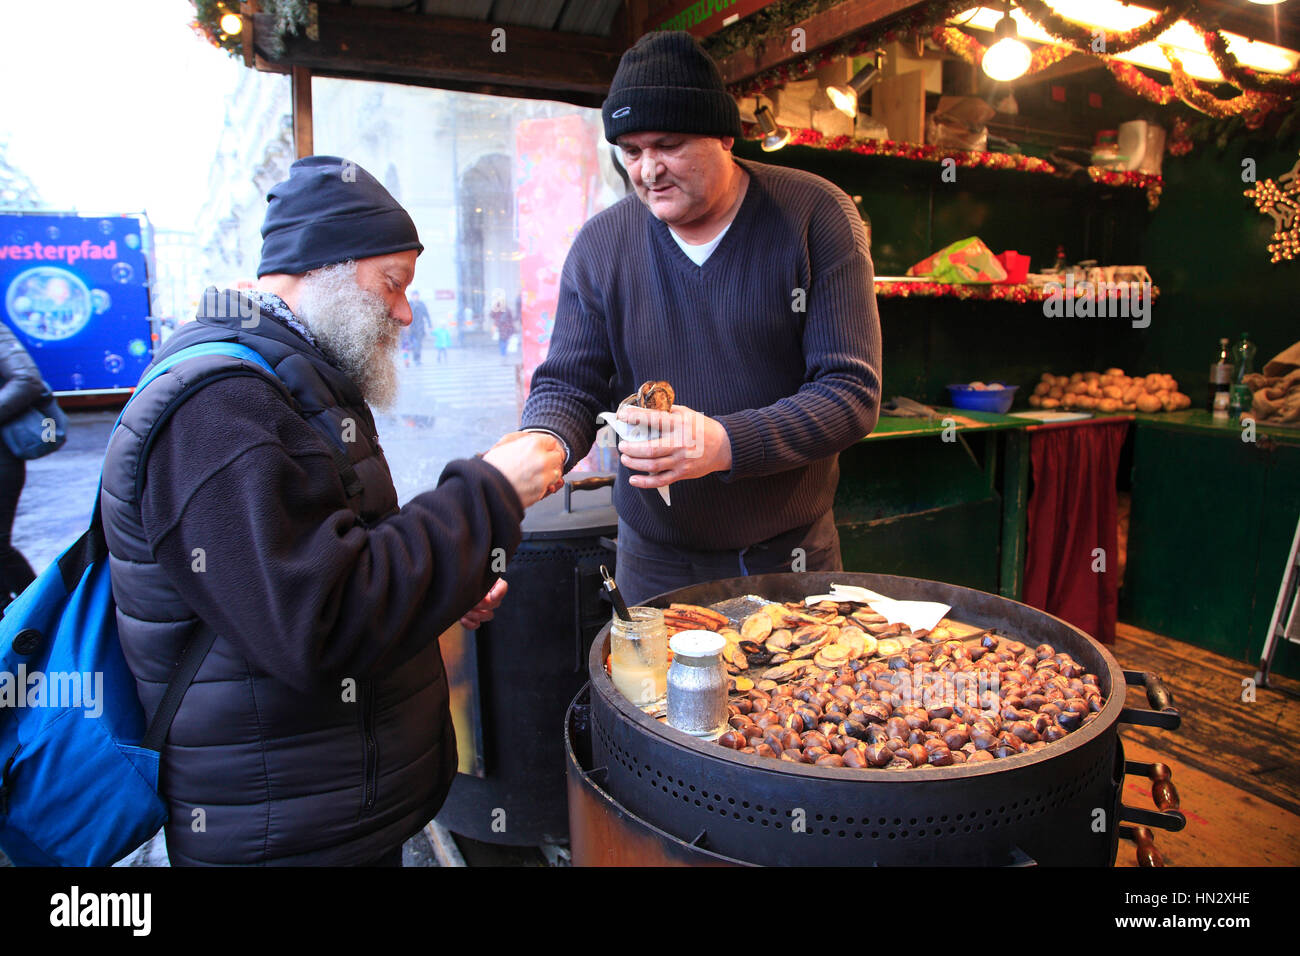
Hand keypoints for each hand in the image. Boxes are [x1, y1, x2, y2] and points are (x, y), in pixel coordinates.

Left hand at [460, 579, 507, 629]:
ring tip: (465, 610)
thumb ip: (474, 580)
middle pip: (495, 604)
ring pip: (489, 615)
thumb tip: (478, 587)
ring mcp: (482, 609)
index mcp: (490, 583)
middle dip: (483, 604)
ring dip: (476, 614)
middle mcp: (489, 596)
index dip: (500, 592)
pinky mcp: (474, 618)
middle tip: (472, 602)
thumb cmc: (459, 579)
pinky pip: (476, 625)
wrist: (449, 589)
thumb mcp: (467, 576)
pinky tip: (462, 618)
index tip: (493, 596)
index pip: (502, 586)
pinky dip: (470, 624)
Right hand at [481, 431, 564, 507]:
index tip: (543, 451)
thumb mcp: (505, 443)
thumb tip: (533, 440)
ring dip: (547, 474)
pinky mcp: (541, 490)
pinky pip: (548, 487)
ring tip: (531, 475)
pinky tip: (529, 484)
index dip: (545, 447)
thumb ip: (523, 440)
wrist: (486, 487)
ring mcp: (543, 476)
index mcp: (533, 444)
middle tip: (538, 464)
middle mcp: (541, 459)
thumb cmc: (493, 466)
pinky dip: (542, 486)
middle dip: (549, 460)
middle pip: (557, 457)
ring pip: (555, 473)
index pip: (551, 442)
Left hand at [616, 404, 732, 488]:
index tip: (622, 415)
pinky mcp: (682, 473)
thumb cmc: (701, 427)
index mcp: (680, 424)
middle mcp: (681, 443)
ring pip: (652, 465)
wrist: (724, 446)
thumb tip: (642, 411)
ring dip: (634, 463)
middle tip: (622, 446)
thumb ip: (666, 412)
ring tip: (625, 458)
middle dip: (631, 448)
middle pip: (650, 449)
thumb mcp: (686, 413)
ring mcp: (681, 460)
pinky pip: (661, 480)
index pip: (654, 419)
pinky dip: (645, 482)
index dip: (635, 416)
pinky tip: (633, 479)